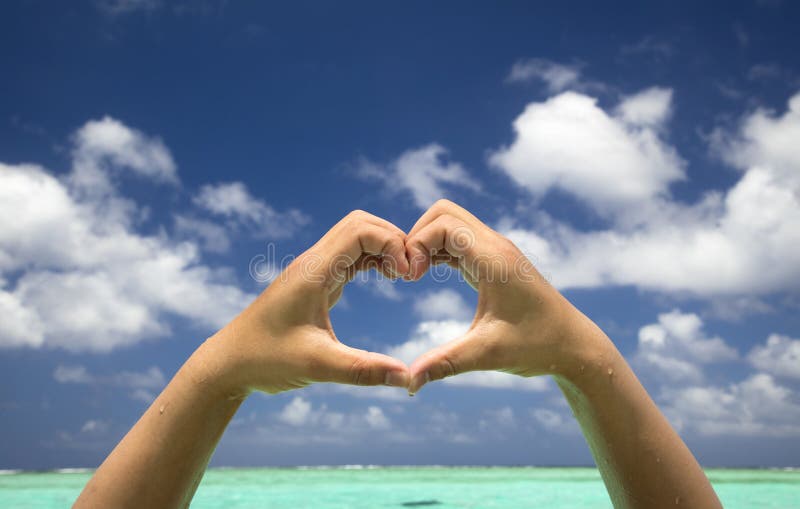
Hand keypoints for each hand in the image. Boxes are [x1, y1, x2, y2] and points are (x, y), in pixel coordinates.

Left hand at [205, 210, 412, 396]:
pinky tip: (387, 279)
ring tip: (404, 276)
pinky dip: (373, 259)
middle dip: (393, 239)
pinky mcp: (314, 282)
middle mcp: (313, 263)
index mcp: (313, 272)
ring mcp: (312, 270)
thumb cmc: (265, 361)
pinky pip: (349, 256)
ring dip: (383, 248)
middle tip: (412, 273)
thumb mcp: (317, 367)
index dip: (392, 244)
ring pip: (355, 236)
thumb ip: (364, 370)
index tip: (408, 276)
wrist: (228, 364)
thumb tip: (408, 378)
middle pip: (361, 223)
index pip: (361, 230)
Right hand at [404, 200, 589, 393]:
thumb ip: (445, 363)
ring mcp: (495, 252)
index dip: (418, 244)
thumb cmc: (537, 346)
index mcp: (494, 259)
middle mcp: (495, 247)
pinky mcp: (494, 263)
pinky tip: (427, 276)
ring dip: (427, 242)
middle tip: (408, 273)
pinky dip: (438, 250)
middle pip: (443, 212)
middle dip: (417, 236)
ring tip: (414, 276)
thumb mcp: (487, 355)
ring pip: (450, 223)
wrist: (573, 346)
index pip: (444, 224)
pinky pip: (458, 241)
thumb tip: (408, 382)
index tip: (411, 279)